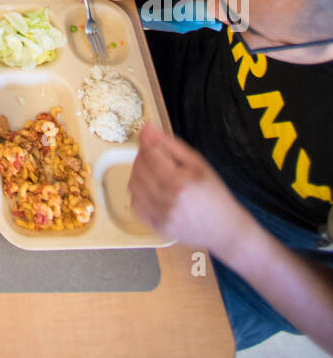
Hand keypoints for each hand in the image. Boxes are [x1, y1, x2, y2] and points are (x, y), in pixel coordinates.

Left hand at [128, 125, 254, 260]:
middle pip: (138, 169)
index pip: (148, 154)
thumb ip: (169, 144)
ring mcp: (160, 216)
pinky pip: (135, 205)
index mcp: (178, 182)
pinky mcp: (156, 227)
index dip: (145, 142)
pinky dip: (138, 193)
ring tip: (154, 172)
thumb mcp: (197, 163)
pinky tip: (151, 190)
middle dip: (142, 156)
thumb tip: (147, 128)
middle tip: (154, 155)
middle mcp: (166, 200)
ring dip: (138, 174)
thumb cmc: (214, 194)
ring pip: (133, 186)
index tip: (147, 136)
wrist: (224, 229)